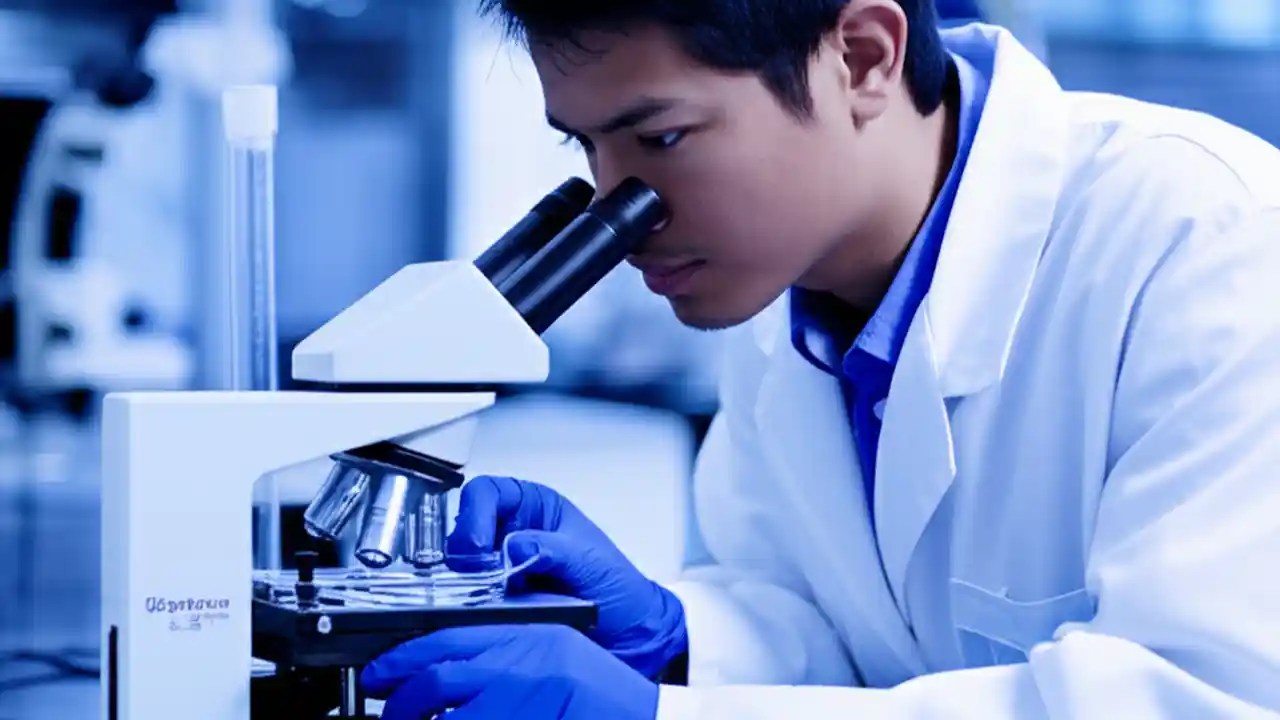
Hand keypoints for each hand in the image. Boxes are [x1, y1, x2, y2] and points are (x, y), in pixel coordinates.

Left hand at [361, 624, 658, 719]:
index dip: (401, 659)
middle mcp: (520, 664)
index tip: (378, 674)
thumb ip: (504, 657)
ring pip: (449, 716)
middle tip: (388, 712)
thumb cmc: (599, 692)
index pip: (446, 639)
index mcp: (523, 636)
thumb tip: (445, 674)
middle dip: (401, 700)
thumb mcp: (549, 654)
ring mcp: (522, 698)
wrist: (643, 715)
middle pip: (438, 678)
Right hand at [447, 476, 686, 677]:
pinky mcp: (497, 605)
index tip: (480, 545)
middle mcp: (512, 536)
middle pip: (464, 530)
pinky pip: (470, 601)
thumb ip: (552, 548)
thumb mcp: (589, 560)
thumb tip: (514, 545)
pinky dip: (473, 607)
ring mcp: (501, 572)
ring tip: (490, 596)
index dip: (476, 513)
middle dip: (466, 552)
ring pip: (461, 567)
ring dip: (468, 582)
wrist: (629, 637)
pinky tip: (491, 613)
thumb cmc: (619, 589)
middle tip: (480, 576)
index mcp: (535, 510)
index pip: (487, 493)